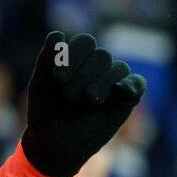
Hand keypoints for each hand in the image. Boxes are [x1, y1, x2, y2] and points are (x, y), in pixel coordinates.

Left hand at [20, 31, 145, 176]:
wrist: (55, 143)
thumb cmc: (45, 111)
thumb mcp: (40, 85)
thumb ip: (47, 59)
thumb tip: (57, 33)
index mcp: (77, 56)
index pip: (85, 42)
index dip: (73, 57)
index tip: (58, 79)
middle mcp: (97, 64)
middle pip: (101, 55)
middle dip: (82, 76)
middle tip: (67, 97)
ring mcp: (113, 80)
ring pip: (117, 68)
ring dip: (100, 84)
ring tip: (87, 101)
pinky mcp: (127, 98)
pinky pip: (137, 83)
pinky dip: (131, 84)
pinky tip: (121, 90)